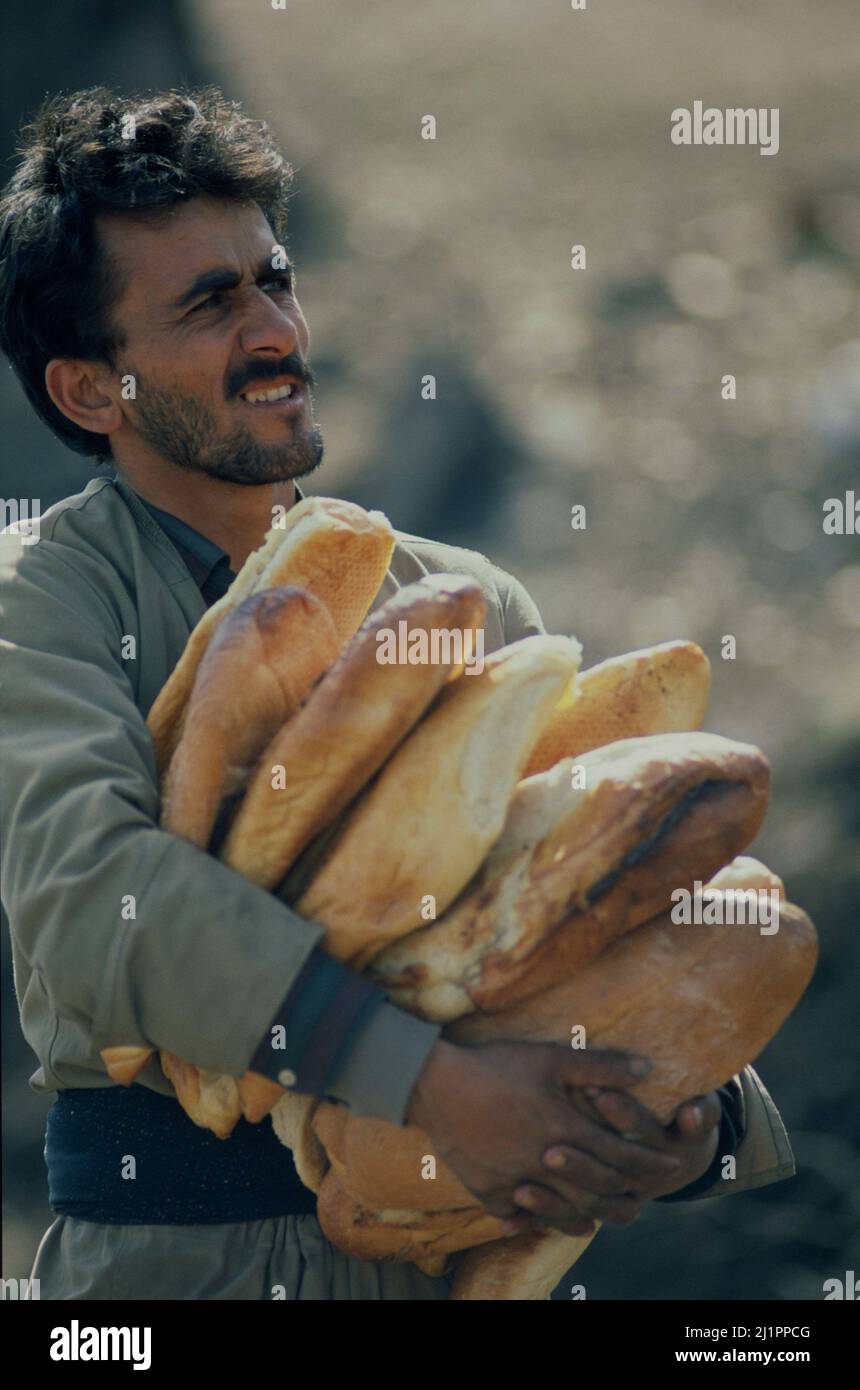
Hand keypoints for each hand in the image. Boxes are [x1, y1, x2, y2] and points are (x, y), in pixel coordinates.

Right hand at [406, 1039, 686, 1237]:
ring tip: (597, 1219)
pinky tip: (537, 1220)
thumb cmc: (496, 1065)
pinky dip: (529, 1219)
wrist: (434, 1083)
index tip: (670, 1167)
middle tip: (642, 1203)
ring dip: (582, 1217)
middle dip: (624, 1200)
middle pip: (594, 1193)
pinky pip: (512, 1214)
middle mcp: (544, 1161)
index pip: (620, 1156)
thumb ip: (600, 1065)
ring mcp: (514, 1179)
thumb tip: (648, 1068)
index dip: (649, 1163)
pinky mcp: (484, 1188)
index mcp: (565, 1128)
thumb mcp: (550, 1057)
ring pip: (558, 1211)